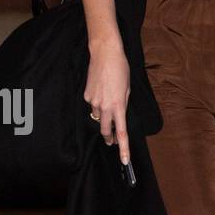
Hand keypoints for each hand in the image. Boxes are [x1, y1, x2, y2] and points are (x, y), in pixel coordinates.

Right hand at [84, 39, 131, 165]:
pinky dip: (97, 103)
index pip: (121, 132)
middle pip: (105, 130)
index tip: (124, 160)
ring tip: (108, 101)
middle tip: (111, 140)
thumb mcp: (127, 88)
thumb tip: (118, 115)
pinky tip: (100, 91)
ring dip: (103, 116)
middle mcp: (105, 106)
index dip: (123, 148)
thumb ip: (123, 104)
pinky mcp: (86, 95)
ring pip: (98, 116)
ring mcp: (93, 101)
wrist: (104, 54)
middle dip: (109, 137)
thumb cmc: (120, 69)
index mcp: (119, 105)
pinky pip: (92, 105)